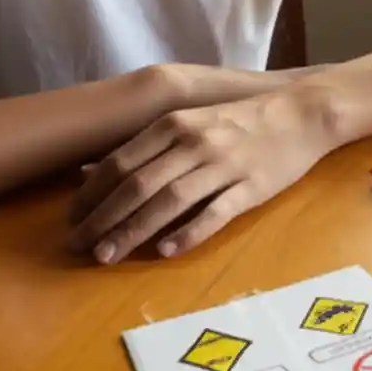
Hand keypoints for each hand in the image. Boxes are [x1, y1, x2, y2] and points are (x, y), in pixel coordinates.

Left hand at [68, 86, 336, 264]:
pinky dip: (188, 233)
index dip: (91, 193)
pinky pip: (215, 213)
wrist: (300, 114)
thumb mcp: (186, 122)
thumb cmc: (239, 120)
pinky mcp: (252, 187)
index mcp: (173, 124)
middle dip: (102, 219)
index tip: (71, 219)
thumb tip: (89, 172)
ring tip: (108, 256)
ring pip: (169, 201)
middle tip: (78, 246)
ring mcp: (223, 165)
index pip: (121, 162)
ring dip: (134, 231)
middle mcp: (193, 142)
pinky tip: (167, 252)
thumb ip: (142, 148)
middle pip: (138, 185)